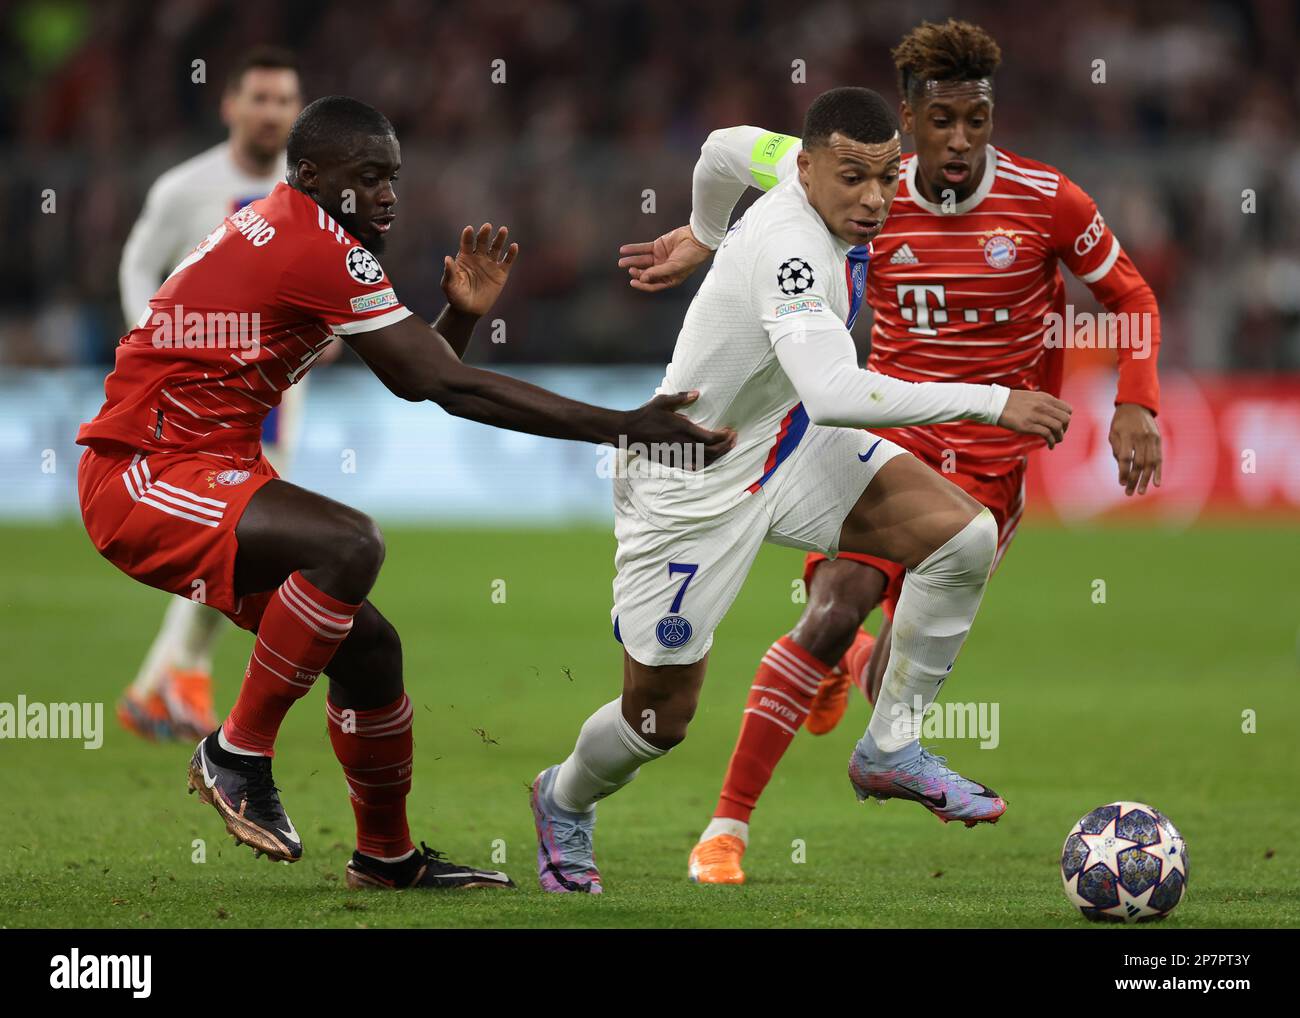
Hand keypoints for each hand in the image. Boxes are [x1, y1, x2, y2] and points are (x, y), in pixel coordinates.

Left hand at [441, 223, 518, 317]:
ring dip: (500, 239)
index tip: (469, 229)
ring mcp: (490, 264)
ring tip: (504, 230)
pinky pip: (507, 261)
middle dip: (484, 234)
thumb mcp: (449, 285)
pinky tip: (513, 246)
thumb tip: (447, 258)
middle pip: (482, 242)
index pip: (467, 243)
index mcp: (465, 257)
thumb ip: (449, 272)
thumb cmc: (456, 296)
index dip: (468, 236)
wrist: (469, 310)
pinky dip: (511, 254)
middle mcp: (478, 257)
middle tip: (487, 226)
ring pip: (496, 248)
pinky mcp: (501, 273)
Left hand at [617, 225, 712, 292]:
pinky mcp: (657, 246)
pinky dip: (634, 249)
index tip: (633, 282)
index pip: (653, 284)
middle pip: (646, 273)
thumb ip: (658, 272)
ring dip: (632, 261)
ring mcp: (660, 257)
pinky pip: (643, 248)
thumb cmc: (692, 256)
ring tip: (622, 261)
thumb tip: (643, 278)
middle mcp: (663, 269)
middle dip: (637, 272)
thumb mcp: (675, 267)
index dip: (642, 284)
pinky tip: (625, 250)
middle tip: (630, 269)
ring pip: (642, 260)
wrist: (697, 239)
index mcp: (669, 278)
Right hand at [622, 390, 736, 468]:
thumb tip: (697, 393)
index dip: (724, 436)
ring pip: (704, 461)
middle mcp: (682, 444)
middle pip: (712, 451)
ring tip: (725, 448)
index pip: (711, 438)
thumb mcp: (663, 401)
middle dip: (726, 446)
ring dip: (718, 456)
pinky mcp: (671, 461)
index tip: (731, 431)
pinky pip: (693, 466)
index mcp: (683, 429)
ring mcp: (677, 454)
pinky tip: (709, 459)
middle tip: (734, 439)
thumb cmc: (646, 414)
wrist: (629, 431)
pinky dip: (705, 464)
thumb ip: (681, 398)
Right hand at [997, 390, 1072, 448]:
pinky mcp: (1028, 426)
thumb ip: (1044, 403)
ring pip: (1057, 427)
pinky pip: (1047, 435)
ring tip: (1055, 442)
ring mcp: (1035, 415)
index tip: (1061, 426)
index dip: (1067, 420)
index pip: (1067, 409)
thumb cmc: (1011, 402)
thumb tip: (1053, 414)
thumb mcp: (1032, 397)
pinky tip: (1050, 446)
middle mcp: (1043, 406)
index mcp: (1045, 398)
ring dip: (1059, 437)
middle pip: (1065, 419)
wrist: (995, 404)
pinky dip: (1051, 442)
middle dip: (1065, 429)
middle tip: (1059, 434)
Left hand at [1109, 403, 1161, 495]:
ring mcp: (1152, 439)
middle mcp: (1141, 437)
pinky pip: (1160, 459)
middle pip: (1139, 463)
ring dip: (1145, 479)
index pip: (1126, 458)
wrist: (1137, 405)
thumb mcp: (1113, 432)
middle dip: (1134, 480)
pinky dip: (1158, 472)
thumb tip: (1122, 469)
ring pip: (1150, 463)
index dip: (1123, 472)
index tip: (1121, 483)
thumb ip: (1117, 449)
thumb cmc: (1120, 422)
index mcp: (1127, 435)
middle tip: (1129, 493)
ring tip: (1140, 491)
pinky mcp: (1158, 440)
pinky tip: (1156, 484)